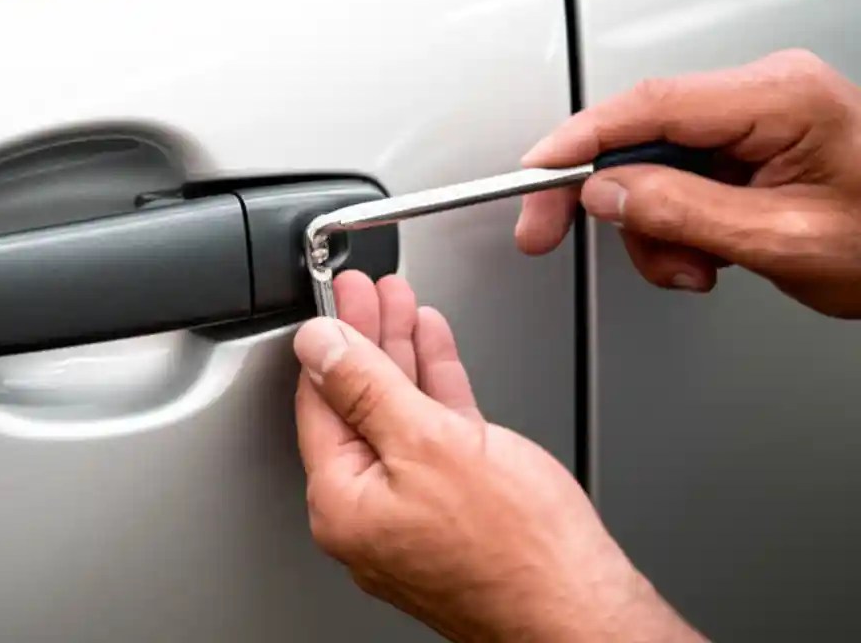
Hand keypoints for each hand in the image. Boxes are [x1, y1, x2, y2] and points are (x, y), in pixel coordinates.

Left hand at [293, 271, 702, 641]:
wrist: (581, 611)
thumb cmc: (516, 552)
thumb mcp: (427, 444)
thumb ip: (366, 387)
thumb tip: (318, 346)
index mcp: (342, 503)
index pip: (319, 403)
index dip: (331, 340)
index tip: (340, 298)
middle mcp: (367, 514)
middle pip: (358, 404)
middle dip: (367, 337)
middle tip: (368, 290)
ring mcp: (409, 514)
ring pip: (398, 415)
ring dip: (401, 355)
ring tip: (402, 304)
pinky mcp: (451, 512)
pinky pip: (432, 437)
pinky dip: (434, 390)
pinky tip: (434, 351)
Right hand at [516, 48, 860, 317]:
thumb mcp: (780, 241)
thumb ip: (683, 213)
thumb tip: (605, 192)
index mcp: (780, 98)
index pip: (650, 105)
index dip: (577, 140)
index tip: (533, 174)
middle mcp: (764, 92)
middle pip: (640, 133)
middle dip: (605, 198)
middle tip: (548, 233)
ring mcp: (757, 114)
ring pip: (653, 163)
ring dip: (653, 226)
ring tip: (691, 268)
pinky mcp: (751, 139)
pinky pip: (681, 173)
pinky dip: (676, 222)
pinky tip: (706, 253)